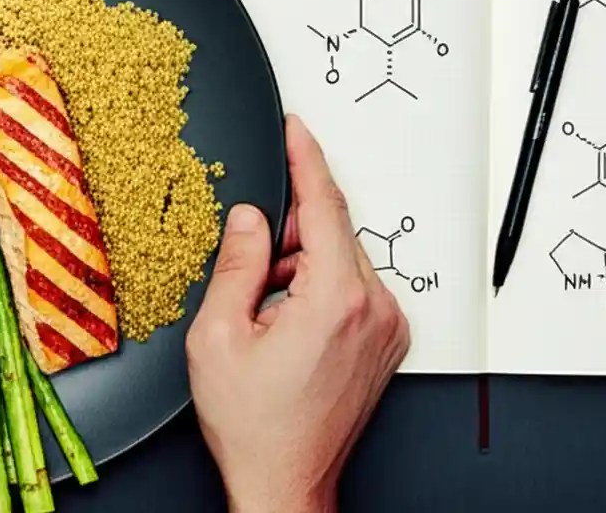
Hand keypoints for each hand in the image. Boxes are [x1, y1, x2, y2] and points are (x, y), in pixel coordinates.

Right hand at [186, 114, 409, 512]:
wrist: (285, 481)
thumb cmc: (255, 426)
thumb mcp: (218, 336)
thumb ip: (236, 263)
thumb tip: (250, 217)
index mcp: (335, 299)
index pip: (324, 205)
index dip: (306, 159)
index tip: (296, 129)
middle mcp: (375, 308)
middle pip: (332, 231)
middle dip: (289, 232)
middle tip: (252, 266)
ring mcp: (388, 327)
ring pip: (342, 260)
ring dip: (303, 265)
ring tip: (267, 312)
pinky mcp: (388, 341)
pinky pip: (355, 288)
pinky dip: (321, 288)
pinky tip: (290, 322)